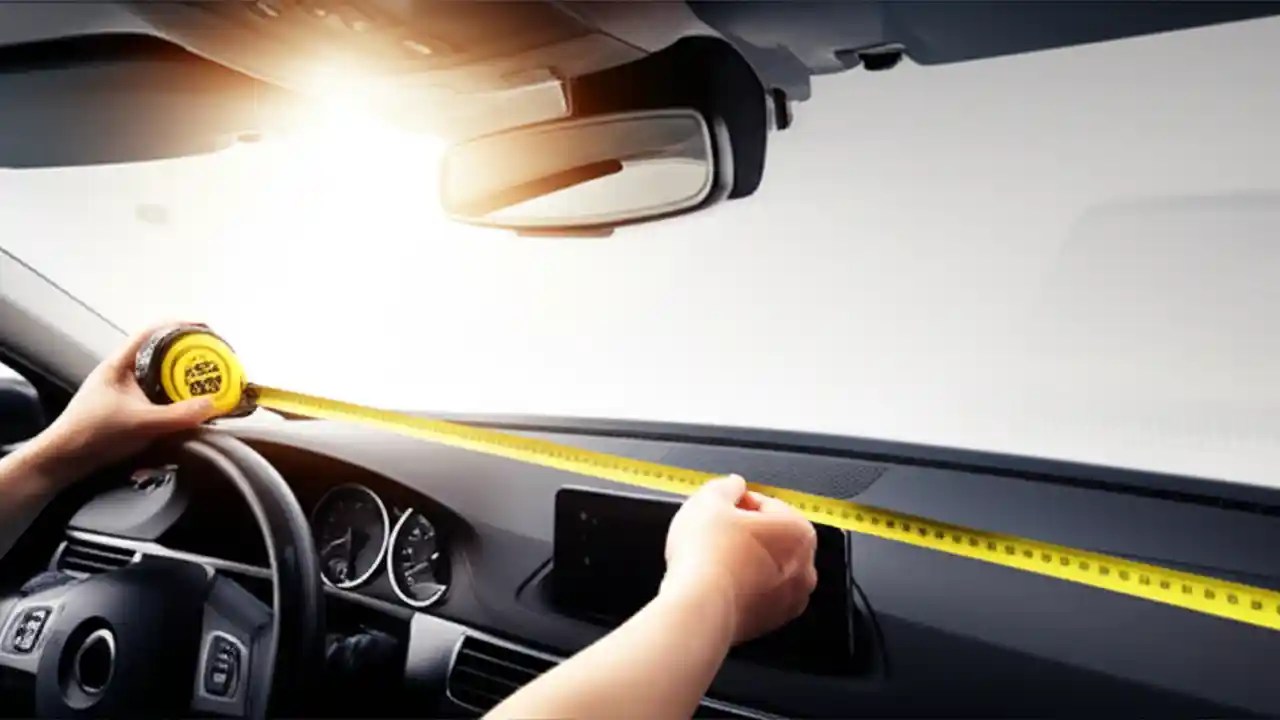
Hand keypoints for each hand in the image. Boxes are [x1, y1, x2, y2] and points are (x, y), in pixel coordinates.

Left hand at [31, 322, 218, 481]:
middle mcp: (123, 373)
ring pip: (160, 375)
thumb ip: (178, 415)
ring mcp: (124, 391)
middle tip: (214, 360)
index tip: (207, 329)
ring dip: (184, 377)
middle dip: (189, 353)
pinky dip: (176, 396)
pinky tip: (190, 408)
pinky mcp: (127, 409)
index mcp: (120, 364)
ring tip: (208, 382)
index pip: (153, 332)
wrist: (63, 460)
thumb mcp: (141, 423)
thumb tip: (213, 404)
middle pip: (161, 352)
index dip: (181, 325)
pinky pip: (158, 395)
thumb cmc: (92, 434)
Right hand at [661, 475, 817, 644]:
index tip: (719, 509)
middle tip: (712, 532)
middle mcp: (804, 568)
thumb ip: (726, 486)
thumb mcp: (709, 500)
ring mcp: (789, 600)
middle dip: (743, 533)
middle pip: (769, 538)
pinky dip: (739, 587)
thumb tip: (733, 486)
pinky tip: (715, 582)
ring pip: (763, 568)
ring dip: (742, 560)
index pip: (766, 505)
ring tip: (710, 559)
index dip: (736, 503)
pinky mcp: (770, 623)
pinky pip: (754, 595)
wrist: (699, 609)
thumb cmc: (708, 555)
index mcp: (798, 531)